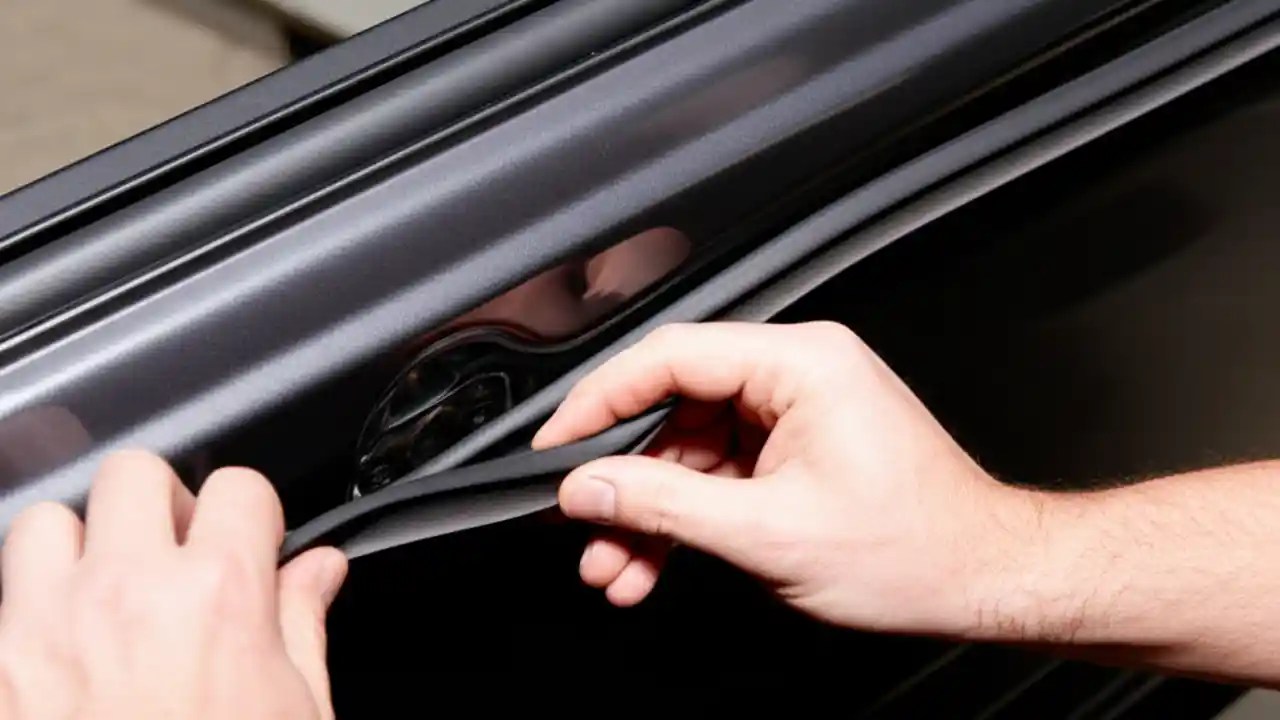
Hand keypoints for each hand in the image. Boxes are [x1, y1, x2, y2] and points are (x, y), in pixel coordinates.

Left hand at [0, 450, 346, 718]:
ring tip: (105, 594)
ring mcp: (42, 629)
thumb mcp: (299, 713)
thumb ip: (303, 624)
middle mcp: (124, 593)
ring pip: (44, 522)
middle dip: (160, 507)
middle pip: (133, 473)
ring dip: (77, 547)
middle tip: (177, 556)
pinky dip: (26, 614)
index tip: (251, 545)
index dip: (252, 514)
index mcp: (217, 595)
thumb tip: (320, 571)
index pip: (238, 487)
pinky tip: (61, 654)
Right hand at [533, 321, 1038, 637]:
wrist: (984, 581)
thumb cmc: (915, 549)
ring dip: (650, 510)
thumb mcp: (769, 533)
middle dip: (625, 477)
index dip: (601, 400)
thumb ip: (665, 505)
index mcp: (802, 363)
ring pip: (690, 447)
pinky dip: (685, 517)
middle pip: (674, 405)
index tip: (556, 444)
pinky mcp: (797, 448)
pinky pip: (719, 471)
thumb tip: (589, 486)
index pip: (670, 355)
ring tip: (616, 567)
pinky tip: (654, 562)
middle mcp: (799, 372)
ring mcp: (798, 410)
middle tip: (584, 523)